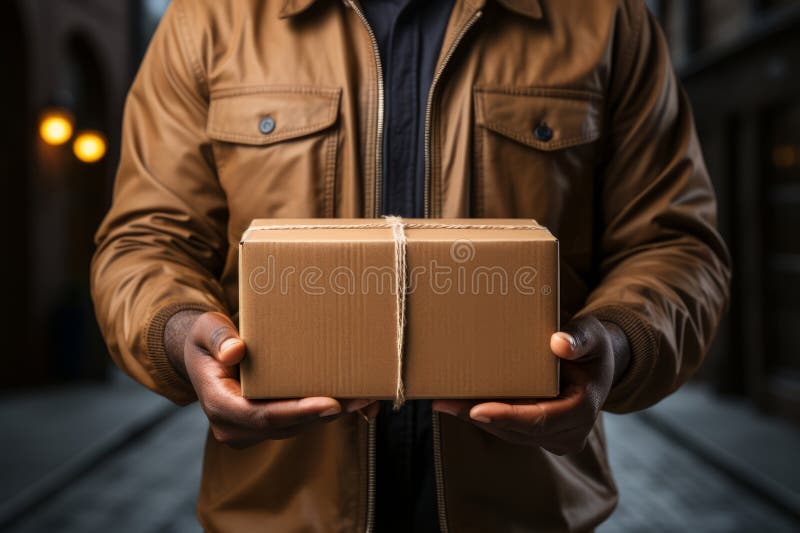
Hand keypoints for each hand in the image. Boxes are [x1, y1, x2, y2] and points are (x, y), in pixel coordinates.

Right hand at [168, 311, 377, 447]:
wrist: (202, 356)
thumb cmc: (207, 339)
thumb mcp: (206, 329)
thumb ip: (218, 337)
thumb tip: (235, 351)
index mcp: (218, 404)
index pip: (262, 415)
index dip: (298, 412)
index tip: (331, 404)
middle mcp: (235, 427)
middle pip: (286, 425)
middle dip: (325, 414)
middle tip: (363, 398)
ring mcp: (252, 430)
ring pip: (298, 427)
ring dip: (332, 414)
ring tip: (367, 397)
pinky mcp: (267, 426)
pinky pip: (300, 422)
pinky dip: (326, 411)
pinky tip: (356, 400)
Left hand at [432, 315, 629, 454]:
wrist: (597, 364)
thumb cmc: (592, 346)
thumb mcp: (592, 335)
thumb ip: (579, 338)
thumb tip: (559, 343)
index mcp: (582, 411)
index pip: (539, 419)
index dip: (507, 415)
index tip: (477, 409)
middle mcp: (568, 433)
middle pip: (516, 430)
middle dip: (477, 416)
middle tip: (443, 402)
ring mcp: (553, 438)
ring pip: (507, 432)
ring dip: (473, 418)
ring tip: (442, 401)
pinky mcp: (539, 435)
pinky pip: (507, 428)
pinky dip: (482, 415)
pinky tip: (456, 402)